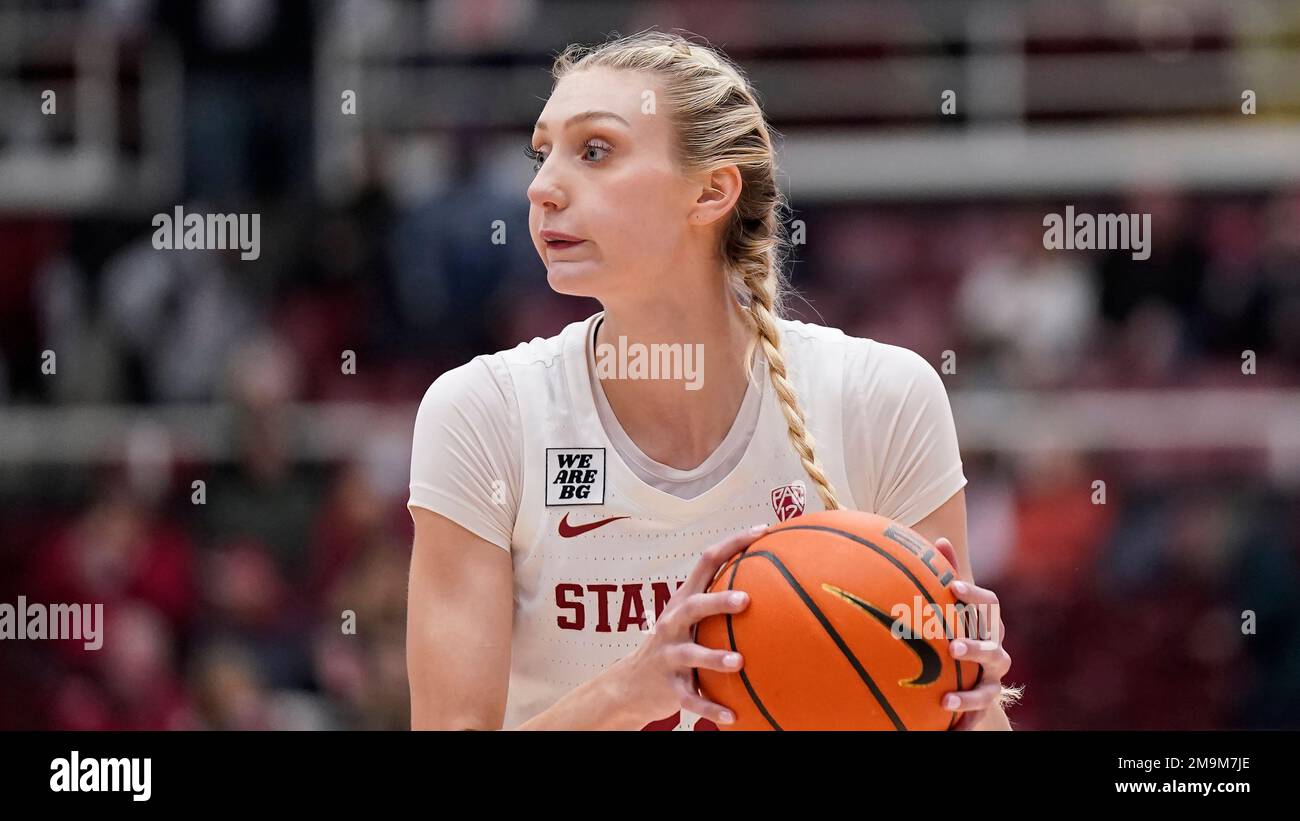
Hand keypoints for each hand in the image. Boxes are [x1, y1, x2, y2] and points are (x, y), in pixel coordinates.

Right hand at [610, 523, 767, 726]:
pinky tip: (733, 717)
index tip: (762, 531)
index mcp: (683, 601)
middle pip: (693, 606)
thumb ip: (720, 603)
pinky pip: (691, 699)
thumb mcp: (689, 621)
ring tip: (739, 662)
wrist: (629, 685)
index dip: (733, 543)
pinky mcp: (669, 688)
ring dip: (714, 658)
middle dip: (718, 602)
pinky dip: (711, 708)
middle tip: (746, 600)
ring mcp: (668, 656)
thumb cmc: (674, 646)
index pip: (706, 562)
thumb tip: (775, 583)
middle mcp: (673, 624)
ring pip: (690, 655)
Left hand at [934, 537, 1011, 730]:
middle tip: (953, 647)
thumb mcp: (950, 605)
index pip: (989, 605)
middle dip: (975, 648)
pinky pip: (977, 716)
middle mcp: (996, 652)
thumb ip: (944, 575)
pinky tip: (949, 728)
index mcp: (988, 623)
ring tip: (947, 699)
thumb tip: (939, 541)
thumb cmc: (955, 627)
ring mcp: (992, 681)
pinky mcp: (982, 704)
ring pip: (989, 689)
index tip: (952, 588)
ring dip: (970, 695)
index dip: (973, 596)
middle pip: (994, 649)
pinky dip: (965, 722)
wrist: (968, 671)